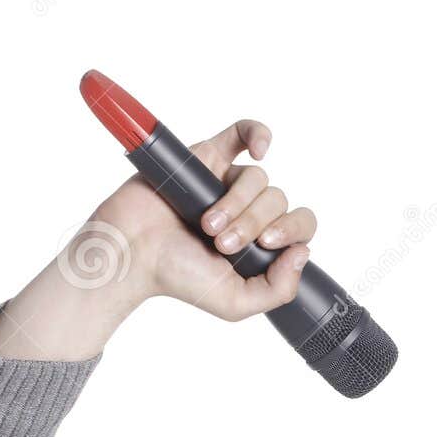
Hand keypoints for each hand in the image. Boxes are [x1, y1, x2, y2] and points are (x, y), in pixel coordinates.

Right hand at [87, 119, 316, 319]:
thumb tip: (304, 252)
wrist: (132, 253)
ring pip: (258, 178)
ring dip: (237, 203)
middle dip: (253, 223)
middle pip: (277, 200)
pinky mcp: (207, 157)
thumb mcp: (236, 302)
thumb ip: (278, 290)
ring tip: (207, 223)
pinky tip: (261, 151)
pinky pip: (242, 134)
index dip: (290, 231)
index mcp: (262, 240)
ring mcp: (228, 182)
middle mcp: (250, 210)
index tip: (264, 245)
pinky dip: (258, 134)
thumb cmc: (177, 277)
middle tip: (222, 242)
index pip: (300, 225)